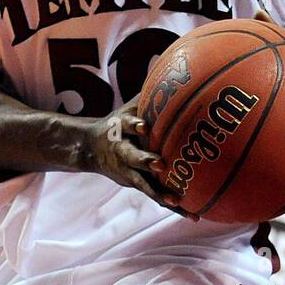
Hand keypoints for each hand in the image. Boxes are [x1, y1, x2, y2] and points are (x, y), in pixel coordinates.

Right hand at [83, 97, 184, 211]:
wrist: (90, 149)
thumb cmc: (118, 124)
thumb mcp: (127, 107)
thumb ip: (147, 95)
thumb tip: (170, 69)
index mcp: (121, 130)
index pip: (127, 125)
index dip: (134, 124)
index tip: (143, 125)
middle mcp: (123, 153)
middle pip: (133, 158)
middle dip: (145, 161)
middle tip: (159, 163)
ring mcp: (128, 172)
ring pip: (145, 184)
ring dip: (160, 192)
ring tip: (177, 200)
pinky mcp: (136, 184)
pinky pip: (157, 196)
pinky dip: (173, 206)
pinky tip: (194, 214)